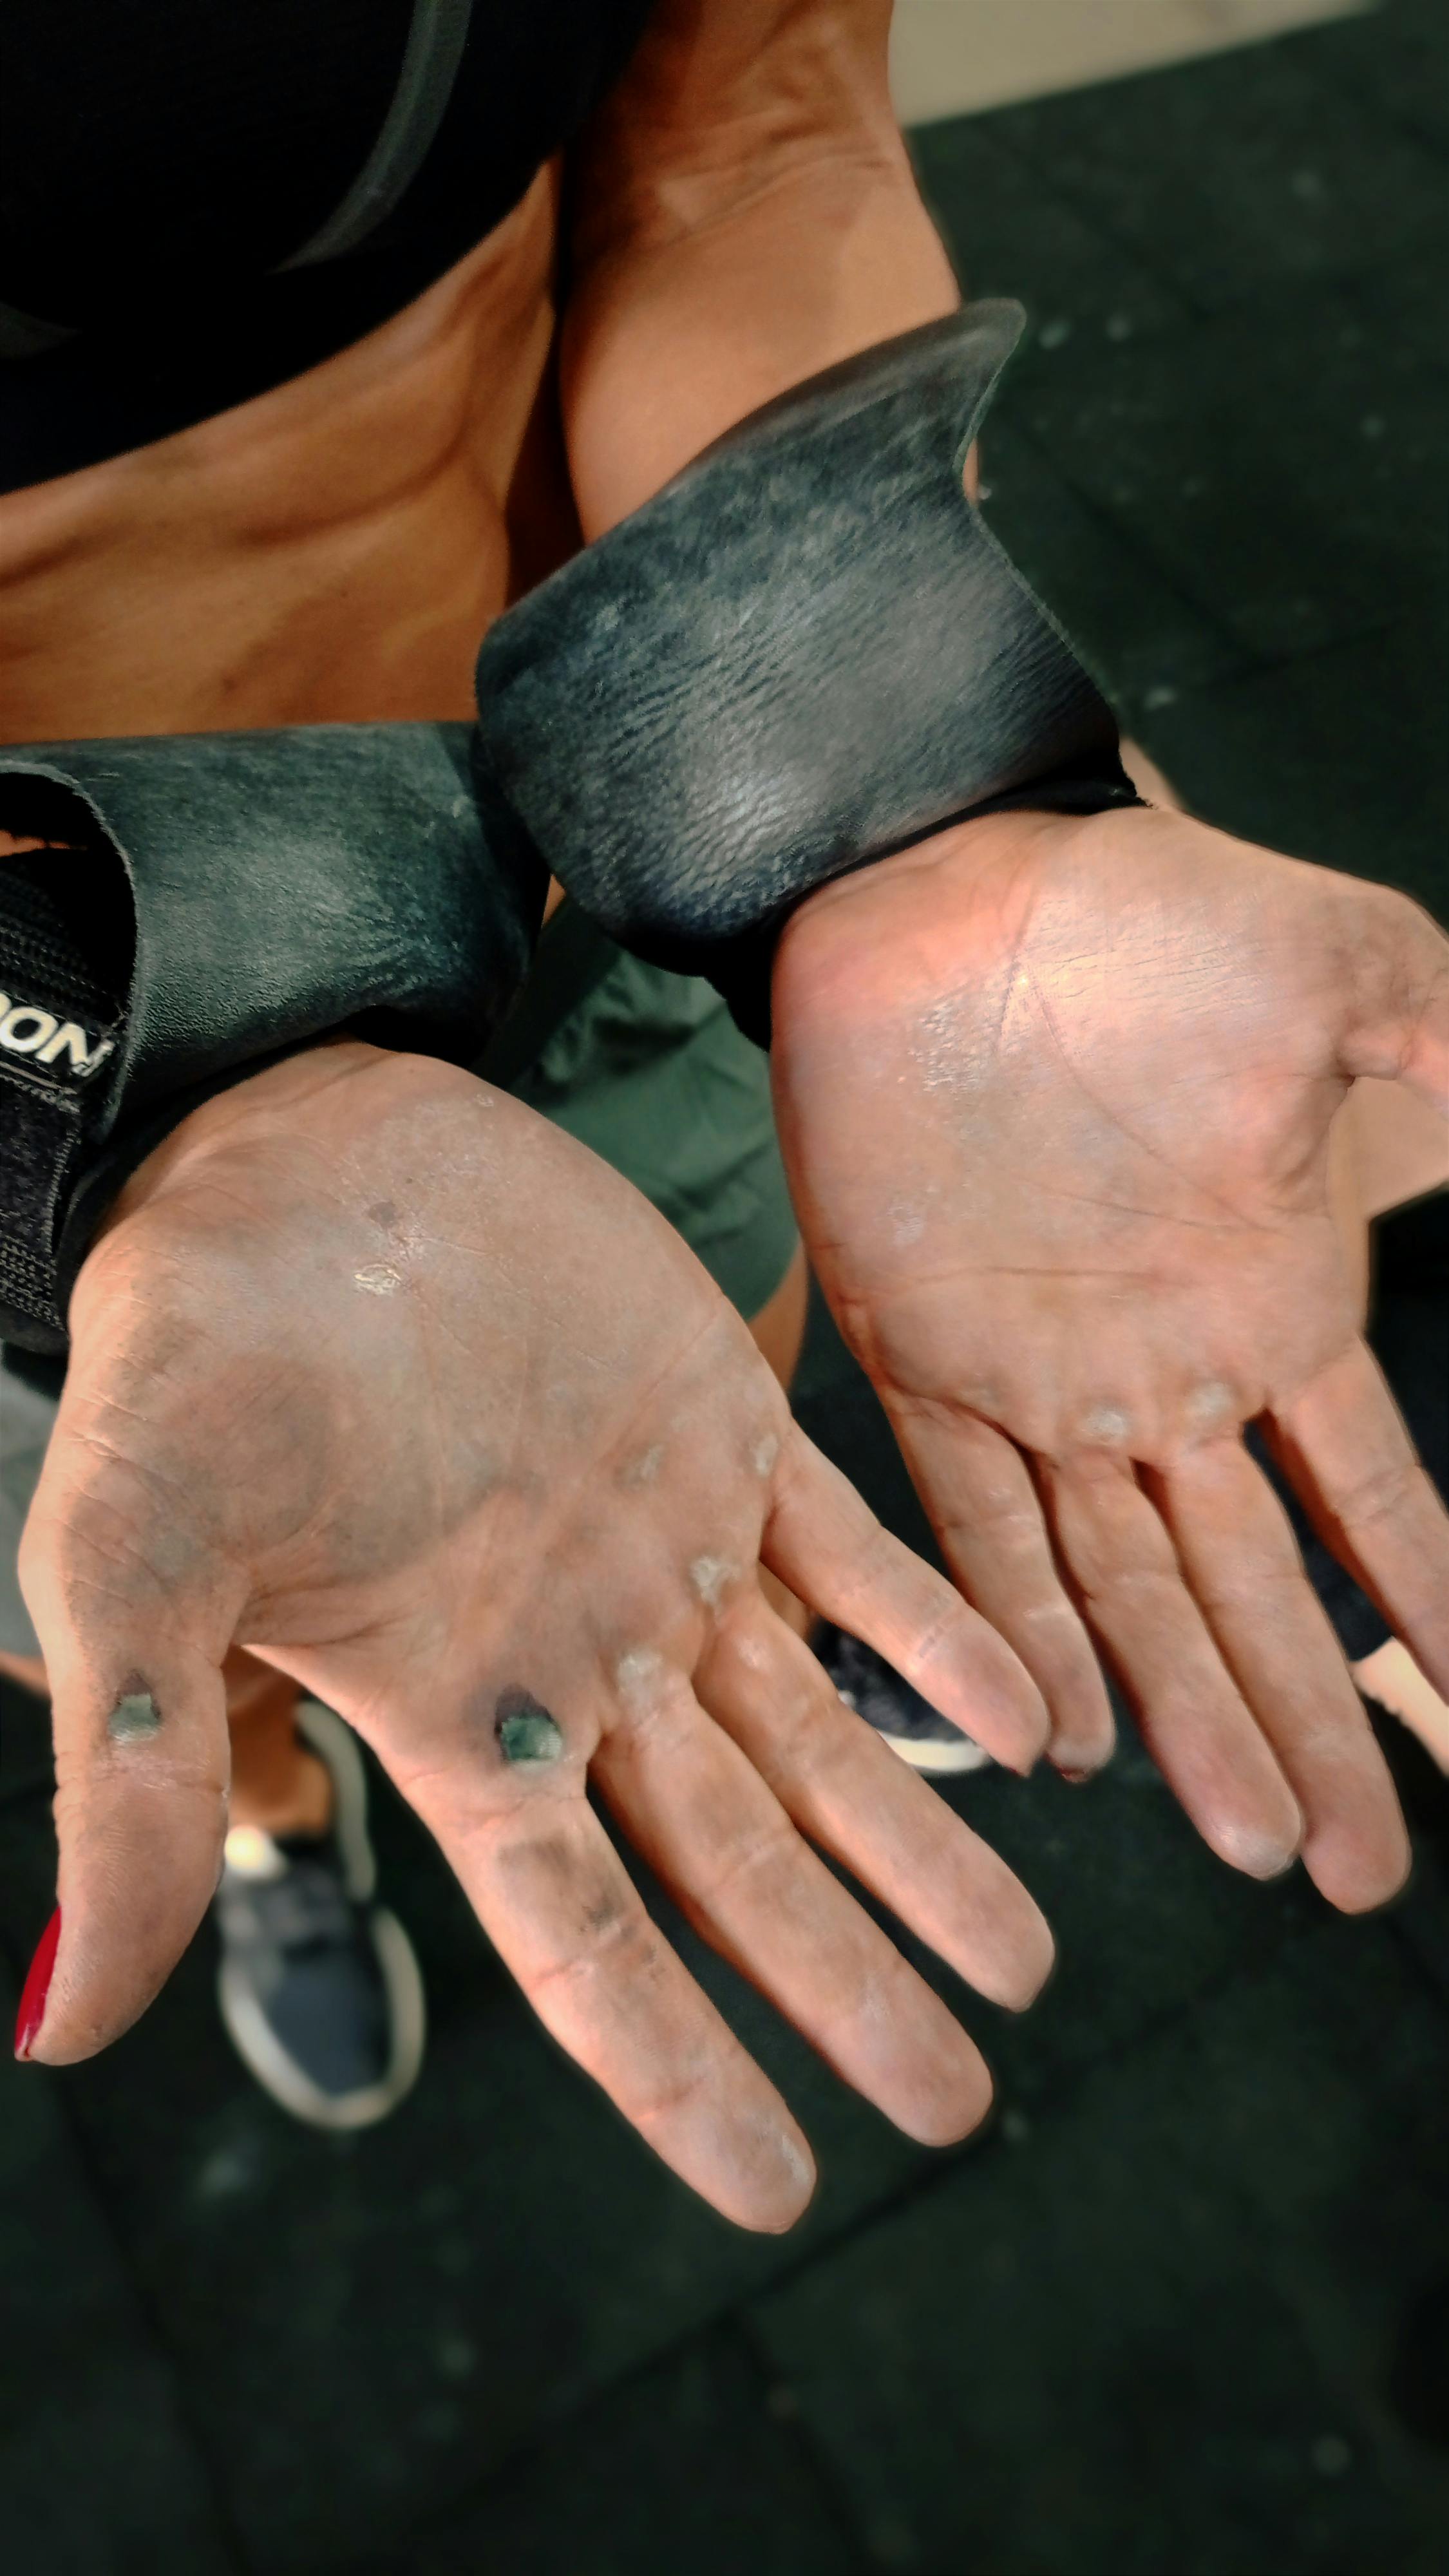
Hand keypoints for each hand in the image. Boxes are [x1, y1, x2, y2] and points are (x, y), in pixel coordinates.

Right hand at [18, 1046, 1051, 2227]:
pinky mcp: (719, 1426)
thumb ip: (130, 1780)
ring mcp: (660, 1547)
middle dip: (847, 1982)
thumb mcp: (132, 1561)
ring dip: (922, 1843)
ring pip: (817, 1736)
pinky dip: (937, 1638)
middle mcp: (576, 1660)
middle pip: (739, 1864)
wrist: (289, 1148)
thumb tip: (58, 2023)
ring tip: (1026, 1963)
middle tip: (959, 2102)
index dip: (681, 2070)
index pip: (588, 1943)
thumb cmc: (194, 1353)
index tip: (784, 2189)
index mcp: (455, 1717)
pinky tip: (1032, 1719)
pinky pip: (856, 1558)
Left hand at [772, 803, 1448, 1911]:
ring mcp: (1042, 1381)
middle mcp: (1165, 1376)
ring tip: (1247, 1842)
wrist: (950, 881)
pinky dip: (1012, 1626)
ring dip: (1185, 1715)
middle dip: (1311, 1729)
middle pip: (1255, 1594)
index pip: (1373, 1502)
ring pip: (1127, 1591)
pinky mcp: (921, 1354)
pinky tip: (1060, 1735)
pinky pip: (967, 1523)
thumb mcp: (1351, 975)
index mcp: (1275, 1305)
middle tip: (1356, 1874)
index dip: (1424, 1614)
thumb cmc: (1155, 918)